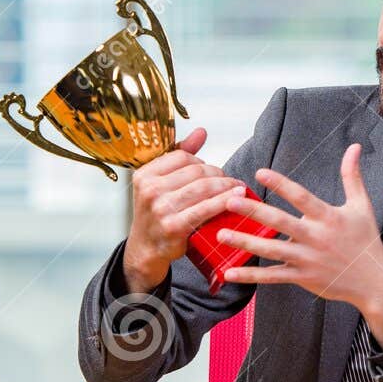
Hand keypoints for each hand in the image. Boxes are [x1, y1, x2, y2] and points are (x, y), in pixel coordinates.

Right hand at [123, 128, 244, 293]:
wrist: (146, 249)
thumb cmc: (156, 214)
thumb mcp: (161, 183)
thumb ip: (180, 156)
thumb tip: (201, 132)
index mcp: (145, 174)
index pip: (182, 156)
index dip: (202, 161)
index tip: (212, 171)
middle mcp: (150, 189)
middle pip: (196, 171)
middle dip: (218, 174)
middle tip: (230, 181)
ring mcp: (161, 208)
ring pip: (204, 187)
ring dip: (226, 186)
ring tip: (238, 188)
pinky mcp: (174, 226)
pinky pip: (206, 208)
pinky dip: (224, 201)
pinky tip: (236, 198)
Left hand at [217, 144, 382, 347]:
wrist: (374, 282)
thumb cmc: (366, 240)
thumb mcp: (362, 205)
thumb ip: (352, 176)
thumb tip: (354, 147)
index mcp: (328, 217)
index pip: (301, 197)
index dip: (281, 184)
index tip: (259, 172)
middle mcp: (315, 237)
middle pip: (280, 222)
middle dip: (254, 211)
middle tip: (229, 200)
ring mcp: (307, 259)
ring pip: (271, 250)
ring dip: (245, 242)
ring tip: (221, 234)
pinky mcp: (302, 277)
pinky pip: (272, 276)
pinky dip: (251, 275)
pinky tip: (229, 272)